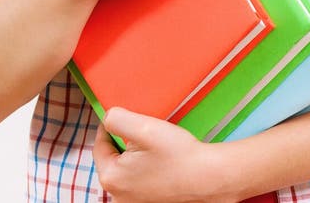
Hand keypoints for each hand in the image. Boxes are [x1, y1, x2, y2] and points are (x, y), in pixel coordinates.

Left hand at [93, 107, 236, 202]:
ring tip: (154, 145)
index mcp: (111, 178)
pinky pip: (137, 180)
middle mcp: (118, 196)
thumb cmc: (179, 155)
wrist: (209, 178)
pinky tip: (160, 160)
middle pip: (112, 157)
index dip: (110, 125)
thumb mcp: (145, 127)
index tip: (123, 115)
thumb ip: (117, 118)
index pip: (99, 144)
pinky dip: (144, 168)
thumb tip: (107, 117)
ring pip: (125, 168)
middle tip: (143, 130)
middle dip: (124, 141)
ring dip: (135, 154)